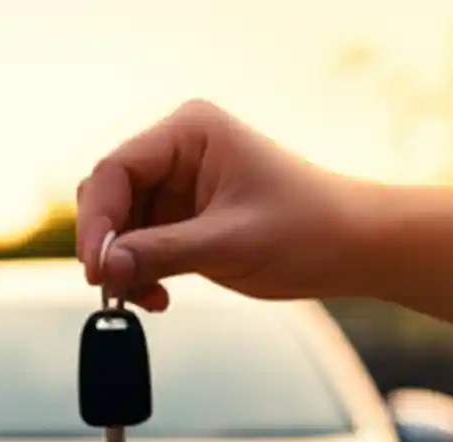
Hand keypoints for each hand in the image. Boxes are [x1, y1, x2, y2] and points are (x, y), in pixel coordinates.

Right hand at [77, 100, 384, 309]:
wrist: (355, 249)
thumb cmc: (309, 230)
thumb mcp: (230, 244)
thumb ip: (162, 252)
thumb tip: (105, 268)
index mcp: (190, 131)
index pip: (117, 169)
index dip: (98, 220)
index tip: (98, 268)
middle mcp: (178, 149)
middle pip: (111, 195)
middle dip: (109, 245)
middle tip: (111, 290)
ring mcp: (179, 183)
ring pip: (121, 225)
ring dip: (125, 265)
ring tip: (144, 299)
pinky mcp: (184, 217)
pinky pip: (141, 244)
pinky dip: (141, 272)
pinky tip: (156, 297)